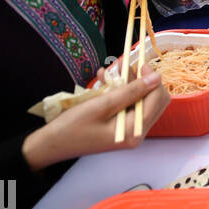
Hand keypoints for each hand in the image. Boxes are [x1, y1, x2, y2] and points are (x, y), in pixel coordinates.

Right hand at [21, 69, 170, 169]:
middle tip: (124, 66)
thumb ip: (130, 91)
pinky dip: (119, 92)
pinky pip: (127, 105)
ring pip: (140, 100)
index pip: (157, 99)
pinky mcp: (120, 126)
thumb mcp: (102, 105)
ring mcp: (129, 130)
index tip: (139, 63)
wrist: (51, 145)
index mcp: (135, 131)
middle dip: (141, 80)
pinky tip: (104, 81)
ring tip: (109, 71)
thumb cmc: (72, 127)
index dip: (152, 79)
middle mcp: (137, 132)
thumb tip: (156, 78)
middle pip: (153, 100)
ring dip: (127, 84)